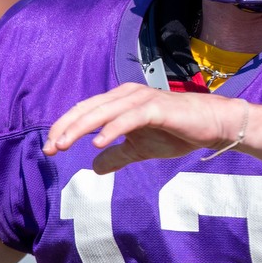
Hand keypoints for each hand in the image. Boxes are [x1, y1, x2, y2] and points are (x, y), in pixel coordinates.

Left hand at [43, 82, 248, 173]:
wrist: (213, 126)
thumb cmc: (177, 132)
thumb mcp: (140, 149)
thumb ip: (117, 155)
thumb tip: (94, 167)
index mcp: (120, 101)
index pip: (84, 111)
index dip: (64, 128)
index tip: (49, 148)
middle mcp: (127, 94)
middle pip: (87, 109)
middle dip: (64, 128)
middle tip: (48, 148)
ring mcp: (142, 99)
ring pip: (103, 112)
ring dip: (80, 128)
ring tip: (62, 145)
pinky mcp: (157, 108)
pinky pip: (129, 118)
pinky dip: (111, 129)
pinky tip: (97, 143)